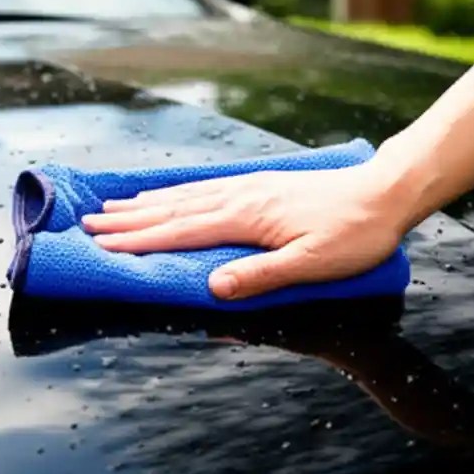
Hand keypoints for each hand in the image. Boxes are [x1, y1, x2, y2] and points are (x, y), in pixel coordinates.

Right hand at [80, 160, 416, 299]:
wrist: (384, 193)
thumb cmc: (353, 235)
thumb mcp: (311, 264)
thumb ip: (261, 276)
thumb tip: (213, 288)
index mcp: (245, 218)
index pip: (180, 231)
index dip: (139, 240)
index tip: (103, 244)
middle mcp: (238, 197)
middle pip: (172, 209)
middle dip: (128, 219)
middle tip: (89, 223)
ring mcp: (246, 188)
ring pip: (183, 196)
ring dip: (145, 204)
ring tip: (113, 207)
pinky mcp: (257, 185)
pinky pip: (202, 188)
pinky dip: (174, 193)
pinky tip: (165, 195)